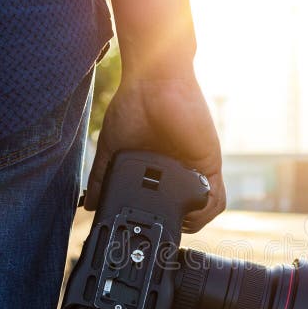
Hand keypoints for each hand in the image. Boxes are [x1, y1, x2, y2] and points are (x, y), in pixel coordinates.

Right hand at [85, 75, 225, 232]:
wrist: (152, 79)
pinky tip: (190, 211)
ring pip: (206, 208)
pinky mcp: (209, 163)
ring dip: (194, 221)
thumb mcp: (113, 147)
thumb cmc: (132, 105)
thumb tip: (91, 204)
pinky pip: (217, 197)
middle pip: (189, 211)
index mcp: (160, 170)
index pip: (165, 204)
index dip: (160, 219)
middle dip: (178, 225)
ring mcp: (196, 168)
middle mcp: (181, 171)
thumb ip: (104, 176)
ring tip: (178, 222)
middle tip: (162, 229)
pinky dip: (205, 210)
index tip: (148, 227)